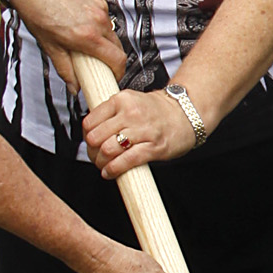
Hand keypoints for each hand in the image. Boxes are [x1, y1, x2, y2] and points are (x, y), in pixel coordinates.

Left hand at [1, 0, 125, 87]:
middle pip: (116, 43)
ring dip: (98, 30)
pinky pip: (102, 6)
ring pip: (107, 24)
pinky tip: (77, 10)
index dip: (118, 70)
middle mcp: (98, 19)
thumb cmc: (36, 12)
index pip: (117, 59)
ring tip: (78, 27)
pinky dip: (93, 12)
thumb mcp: (50, 46)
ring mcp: (100, 3)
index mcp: (88, 36)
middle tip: (93, 54)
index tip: (113, 73)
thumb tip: (74, 88)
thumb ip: (66, 70)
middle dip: (108, 52)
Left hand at [83, 86, 198, 177]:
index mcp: (122, 99)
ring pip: (108, 150)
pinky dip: (113, 169)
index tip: (90, 142)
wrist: (186, 114)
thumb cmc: (157, 111)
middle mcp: (131, 113)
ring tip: (103, 165)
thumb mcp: (130, 101)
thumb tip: (90, 133)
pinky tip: (110, 172)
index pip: (90, 122)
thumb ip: (110, 113)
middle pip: (96, 138)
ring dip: (101, 162)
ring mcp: (143, 130)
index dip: (86, 136)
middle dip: (92, 152)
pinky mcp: (154, 147)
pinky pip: (126, 161)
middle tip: (95, 156)